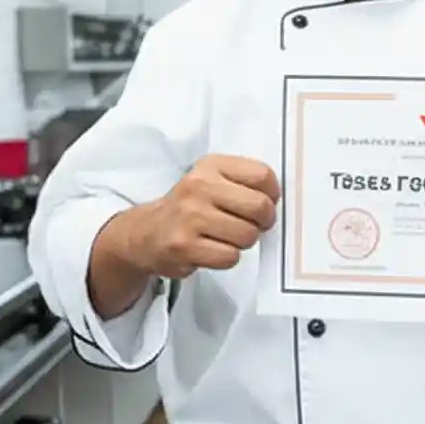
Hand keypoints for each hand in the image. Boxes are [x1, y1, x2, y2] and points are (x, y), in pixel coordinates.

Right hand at [123, 154, 280, 278]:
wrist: (147, 232)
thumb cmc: (191, 206)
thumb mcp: (211, 179)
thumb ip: (243, 182)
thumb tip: (276, 201)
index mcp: (211, 166)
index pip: (262, 175)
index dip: (272, 194)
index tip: (266, 202)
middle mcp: (199, 187)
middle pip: (260, 207)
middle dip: (263, 221)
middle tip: (253, 225)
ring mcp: (190, 217)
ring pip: (248, 235)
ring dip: (244, 241)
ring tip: (226, 236)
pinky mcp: (185, 246)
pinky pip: (230, 257)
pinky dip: (228, 257)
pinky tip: (213, 249)